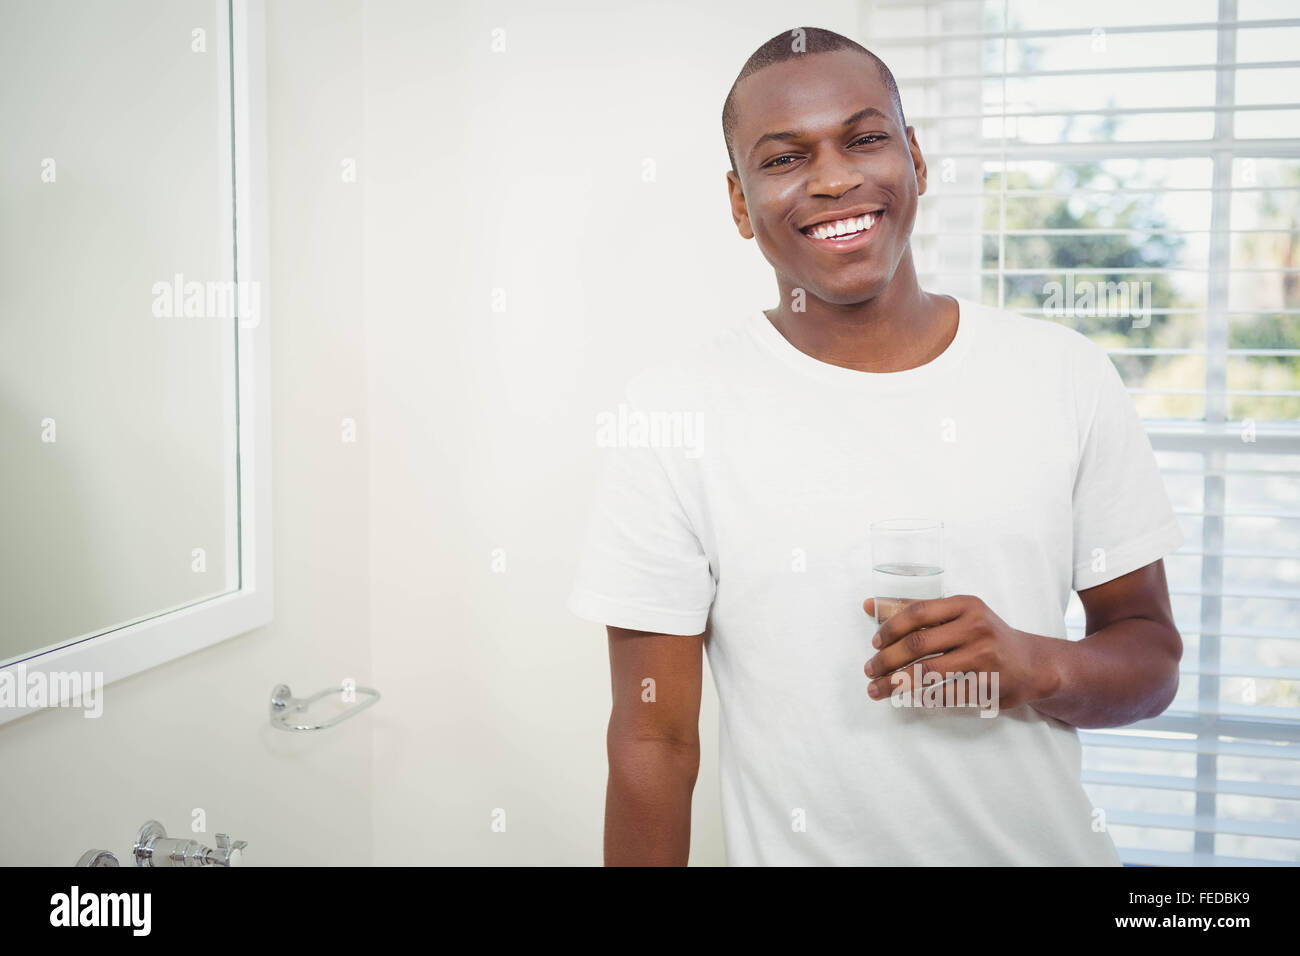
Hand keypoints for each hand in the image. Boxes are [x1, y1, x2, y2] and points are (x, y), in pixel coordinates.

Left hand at [862, 595, 1060, 710]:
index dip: (890, 628)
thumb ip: (914, 609)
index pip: (917, 612)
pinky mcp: (990, 684)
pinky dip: (922, 697)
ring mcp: (985, 656)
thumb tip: (869, 604)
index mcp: (965, 605)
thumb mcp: (956, 615)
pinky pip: (946, 694)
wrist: (1032, 664)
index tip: (874, 644)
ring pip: (928, 673)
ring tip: (878, 690)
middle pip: (918, 645)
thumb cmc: (984, 636)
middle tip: (869, 671)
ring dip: (896, 683)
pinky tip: (907, 699)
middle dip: (886, 660)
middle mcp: (976, 627)